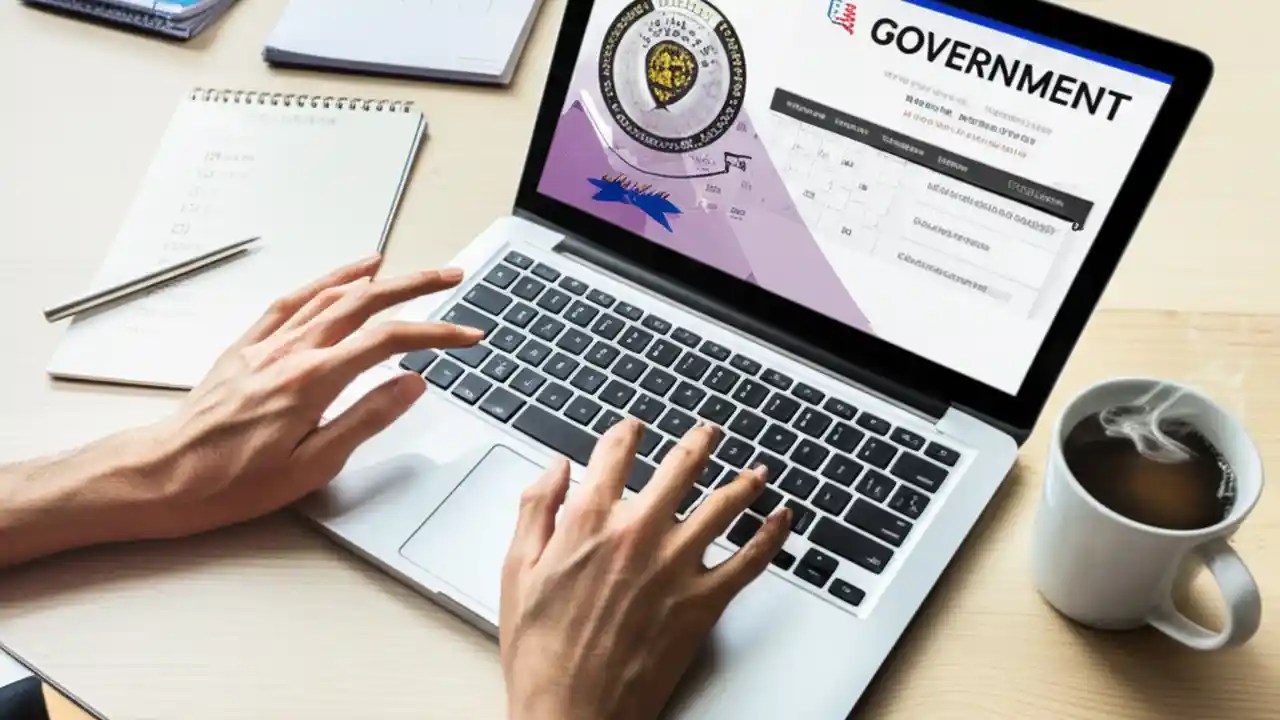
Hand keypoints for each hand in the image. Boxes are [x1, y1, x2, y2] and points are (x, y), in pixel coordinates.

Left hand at [130, 255, 483, 538]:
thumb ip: (367, 418)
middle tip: (452, 277)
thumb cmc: (233, 482)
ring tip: (407, 269)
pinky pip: (290, 301)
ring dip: (375, 278)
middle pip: (364, 302)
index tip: (468, 337)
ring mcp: (267, 345)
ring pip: (330, 295)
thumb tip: (412, 383)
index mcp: (312, 382)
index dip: (436, 333)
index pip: (389, 341)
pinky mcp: (247, 348)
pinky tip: (342, 277)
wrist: (164, 476)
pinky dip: (323, 282)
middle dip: (415, 285)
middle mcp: (290, 352)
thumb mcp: (313, 465)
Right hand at [499, 420, 791, 719]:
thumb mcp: (516, 570)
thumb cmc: (541, 651)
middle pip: (681, 466)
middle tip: (709, 432)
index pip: (616, 453)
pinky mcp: (702, 602)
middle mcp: (638, 533)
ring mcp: (675, 565)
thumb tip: (554, 468)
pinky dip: (771, 536)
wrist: (571, 711)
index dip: (628, 432)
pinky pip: (749, 561)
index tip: (635, 427)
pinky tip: (782, 519)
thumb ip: (535, 509)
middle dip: (699, 441)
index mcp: (589, 521)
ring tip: (756, 470)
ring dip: (744, 481)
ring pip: (723, 505)